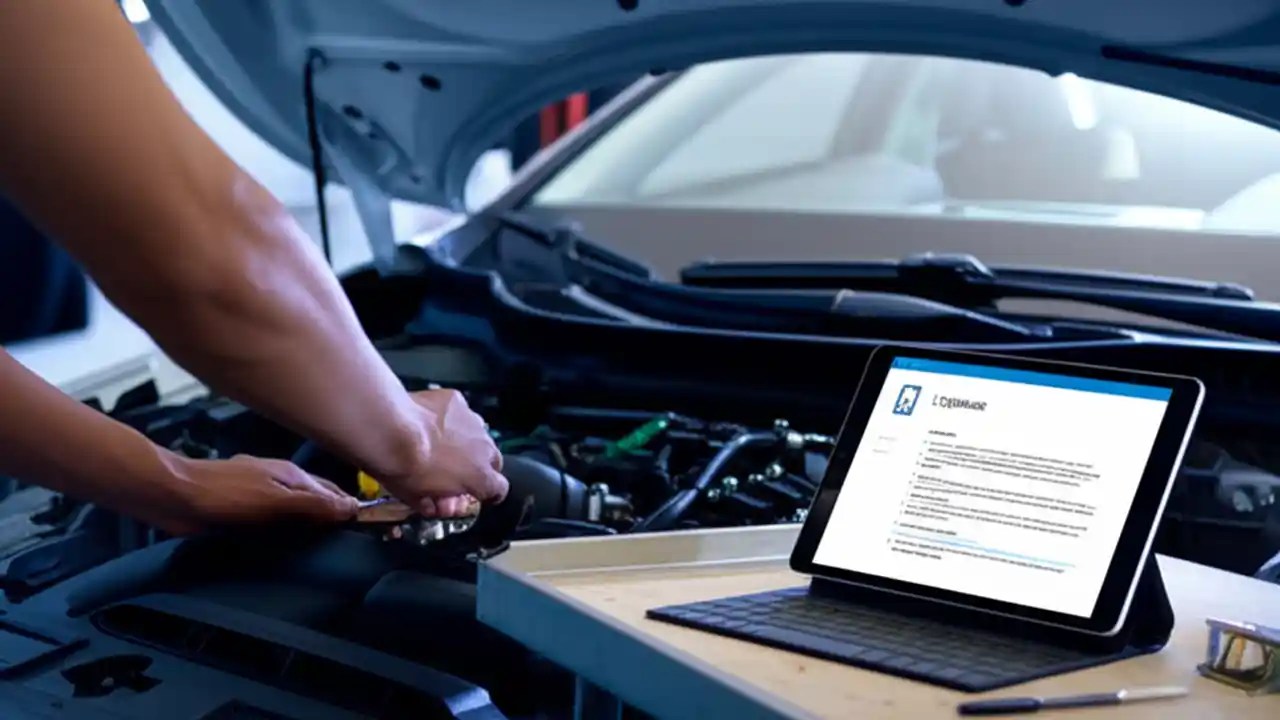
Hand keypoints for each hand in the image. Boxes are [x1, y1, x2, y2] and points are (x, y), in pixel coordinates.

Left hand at [160, 454, 357, 535]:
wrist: (173, 496)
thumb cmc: (225, 495)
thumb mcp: (275, 500)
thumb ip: (314, 504)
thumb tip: (354, 508)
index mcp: (293, 475)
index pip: (336, 493)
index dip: (354, 511)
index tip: (376, 532)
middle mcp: (281, 483)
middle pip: (319, 501)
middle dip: (336, 519)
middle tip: (353, 547)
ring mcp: (261, 495)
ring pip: (298, 513)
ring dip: (310, 528)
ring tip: (327, 553)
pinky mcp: (243, 511)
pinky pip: (276, 523)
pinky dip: (287, 533)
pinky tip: (288, 548)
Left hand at [377, 389, 506, 516]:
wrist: (392, 430)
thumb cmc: (405, 469)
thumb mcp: (418, 499)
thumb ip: (434, 504)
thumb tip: (435, 505)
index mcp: (480, 476)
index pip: (499, 489)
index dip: (488, 494)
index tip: (475, 494)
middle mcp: (485, 447)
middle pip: (492, 459)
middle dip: (479, 466)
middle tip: (456, 469)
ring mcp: (473, 420)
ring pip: (478, 434)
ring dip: (466, 442)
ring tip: (440, 443)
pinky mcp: (458, 400)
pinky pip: (459, 413)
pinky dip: (449, 419)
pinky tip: (429, 420)